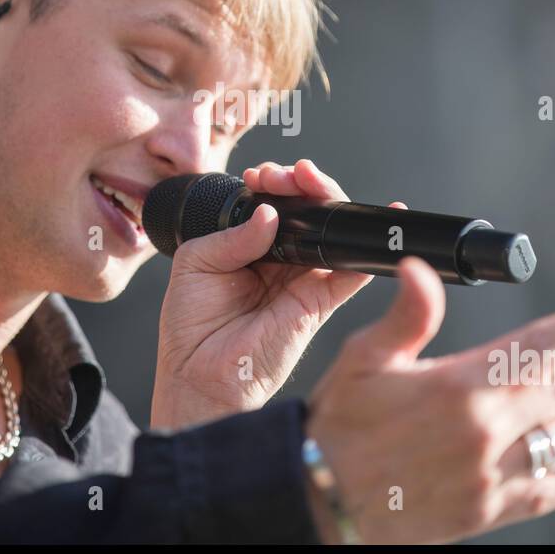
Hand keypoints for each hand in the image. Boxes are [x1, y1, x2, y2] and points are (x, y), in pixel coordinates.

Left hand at [150, 159, 405, 429]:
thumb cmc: (191, 328)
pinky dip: (362, 250)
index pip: (272, 204)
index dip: (272, 184)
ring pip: (327, 231)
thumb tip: (270, 212)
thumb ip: (234, 236)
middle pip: (305, 211)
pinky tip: (363, 223)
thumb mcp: (196, 264)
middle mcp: (279, 261)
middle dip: (300, 184)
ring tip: (308, 181)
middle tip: (286, 175)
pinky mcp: (318, 303)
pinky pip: (349, 273)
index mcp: (248, 247)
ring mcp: (301, 280)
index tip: (260, 175)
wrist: (198, 378)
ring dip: (326, 200)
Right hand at [303, 257, 554, 543]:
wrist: (320, 500)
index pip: (536, 348)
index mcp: (460, 385)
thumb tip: (420, 267)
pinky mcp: (487, 512)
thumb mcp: (364, 357)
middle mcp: (486, 430)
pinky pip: (547, 493)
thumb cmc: (338, 423)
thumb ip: (407, 315)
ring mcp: (491, 475)